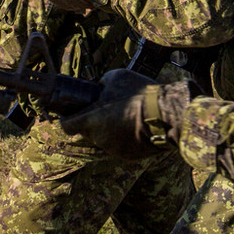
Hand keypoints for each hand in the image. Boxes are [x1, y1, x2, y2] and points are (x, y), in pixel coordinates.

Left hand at [60, 70, 188, 159]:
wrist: (166, 115)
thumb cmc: (139, 93)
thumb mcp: (115, 77)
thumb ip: (101, 84)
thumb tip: (99, 87)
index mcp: (91, 120)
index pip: (67, 126)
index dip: (67, 119)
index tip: (71, 115)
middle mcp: (99, 138)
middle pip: (88, 131)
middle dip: (93, 122)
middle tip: (107, 110)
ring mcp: (114, 149)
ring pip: (105, 139)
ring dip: (110, 130)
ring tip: (126, 117)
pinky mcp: (129, 156)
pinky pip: (121, 146)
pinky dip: (124, 139)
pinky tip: (136, 127)